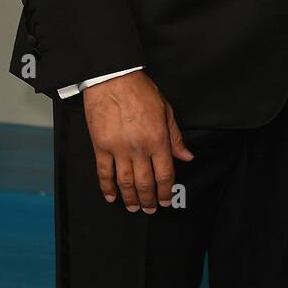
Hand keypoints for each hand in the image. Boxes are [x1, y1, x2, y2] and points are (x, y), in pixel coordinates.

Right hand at [82, 70, 193, 212]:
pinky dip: (107, 187)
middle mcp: (139, 148)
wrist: (113, 78)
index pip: (165, 174)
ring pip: (125, 182)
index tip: (165, 200)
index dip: (166, 191)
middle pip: (145, 183)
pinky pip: (104, 172)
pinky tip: (111, 196)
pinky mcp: (100, 146)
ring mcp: (118, 148)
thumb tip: (186, 156)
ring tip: (134, 207)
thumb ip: (175, 137)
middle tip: (150, 209)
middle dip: (149, 200)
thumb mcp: (166, 110)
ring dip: (130, 198)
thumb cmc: (140, 90)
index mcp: (157, 139)